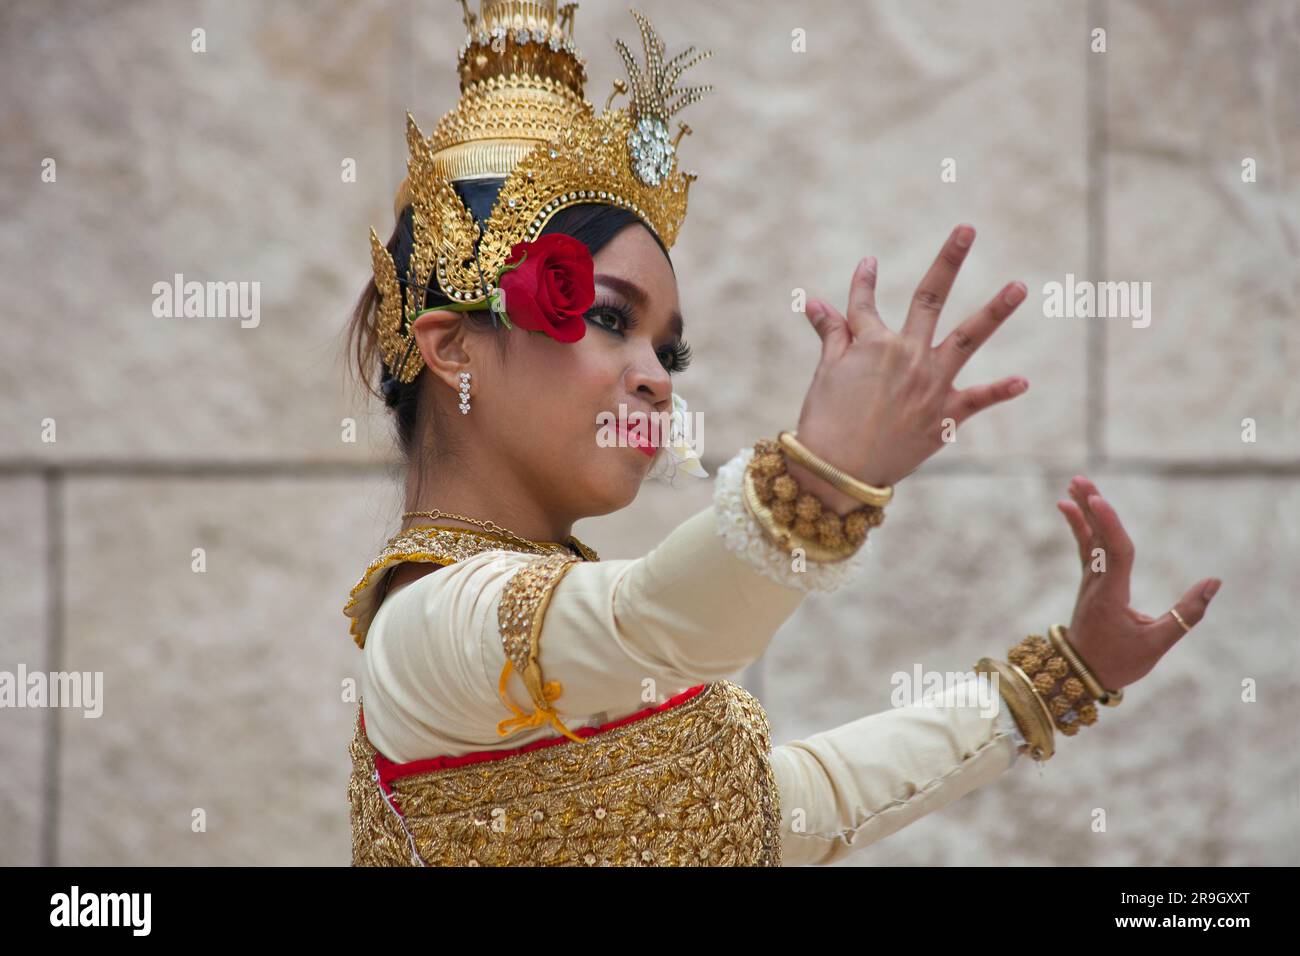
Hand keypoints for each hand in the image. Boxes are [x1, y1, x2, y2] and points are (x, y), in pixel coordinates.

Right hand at [792, 224, 1028, 512]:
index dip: (864, 282)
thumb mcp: (825, 373)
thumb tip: (815, 302)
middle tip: (968, 229)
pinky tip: (1024, 381)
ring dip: (995, 310)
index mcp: (873, 342)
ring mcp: (931, 384)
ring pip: (968, 338)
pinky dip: (1000, 391)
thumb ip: (831, 335)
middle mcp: (908, 355)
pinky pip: (978, 400)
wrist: (838, 471)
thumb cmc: (824, 421)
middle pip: (929, 298)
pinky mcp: (945, 417)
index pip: (864, 303)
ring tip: (1020, 286)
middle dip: (949, 260)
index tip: (869, 264)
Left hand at [1055, 475, 1220, 690]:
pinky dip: (1081, 527)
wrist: (1079, 675)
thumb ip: (1186, 614)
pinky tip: (1070, 507)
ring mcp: (1090, 583)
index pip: (1113, 553)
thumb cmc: (1119, 662)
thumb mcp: (1156, 643)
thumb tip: (1214, 583)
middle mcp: (1096, 584)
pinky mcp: (1090, 584)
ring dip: (1082, 512)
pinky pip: (1086, 548)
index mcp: (1111, 596)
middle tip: (1080, 480)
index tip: (1098, 500)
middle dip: (1089, 509)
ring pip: (1087, 541)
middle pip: (1095, 539)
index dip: (1108, 525)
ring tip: (1075, 483)